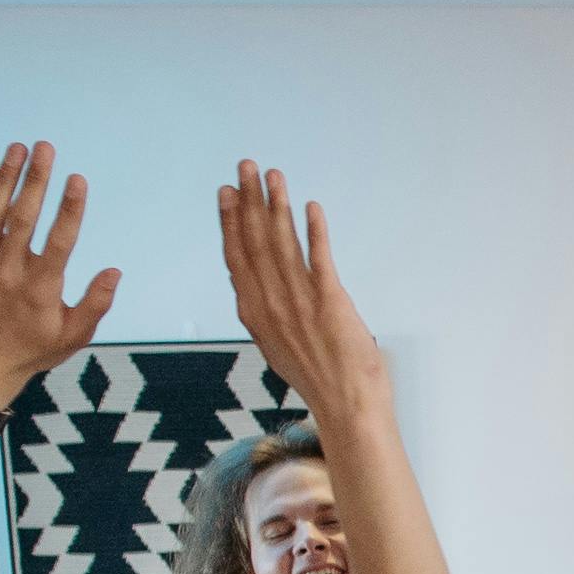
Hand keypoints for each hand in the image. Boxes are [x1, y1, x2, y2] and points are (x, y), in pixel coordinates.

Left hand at [0, 145, 119, 401]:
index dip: (70, 209)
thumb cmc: (32, 349)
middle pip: (23, 217)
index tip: (78, 180)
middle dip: (35, 179)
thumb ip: (96, 304)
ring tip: (18, 148)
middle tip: (45, 147)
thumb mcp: (73, 336)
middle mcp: (9, 271)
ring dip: (6, 177)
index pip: (59, 241)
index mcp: (40, 289)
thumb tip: (114, 272)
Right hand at [216, 163, 386, 410]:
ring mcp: (299, 303)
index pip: (236, 256)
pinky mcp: (330, 303)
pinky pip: (320, 259)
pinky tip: (311, 207)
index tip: (227, 191)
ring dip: (276, 206)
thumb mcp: (275, 343)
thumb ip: (261, 311)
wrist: (346, 407)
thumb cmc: (317, 377)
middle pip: (255, 241)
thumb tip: (243, 284)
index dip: (230, 221)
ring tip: (274, 175)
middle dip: (248, 200)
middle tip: (245, 166)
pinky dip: (315, 231)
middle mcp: (271, 303)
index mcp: (254, 312)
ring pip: (282, 244)